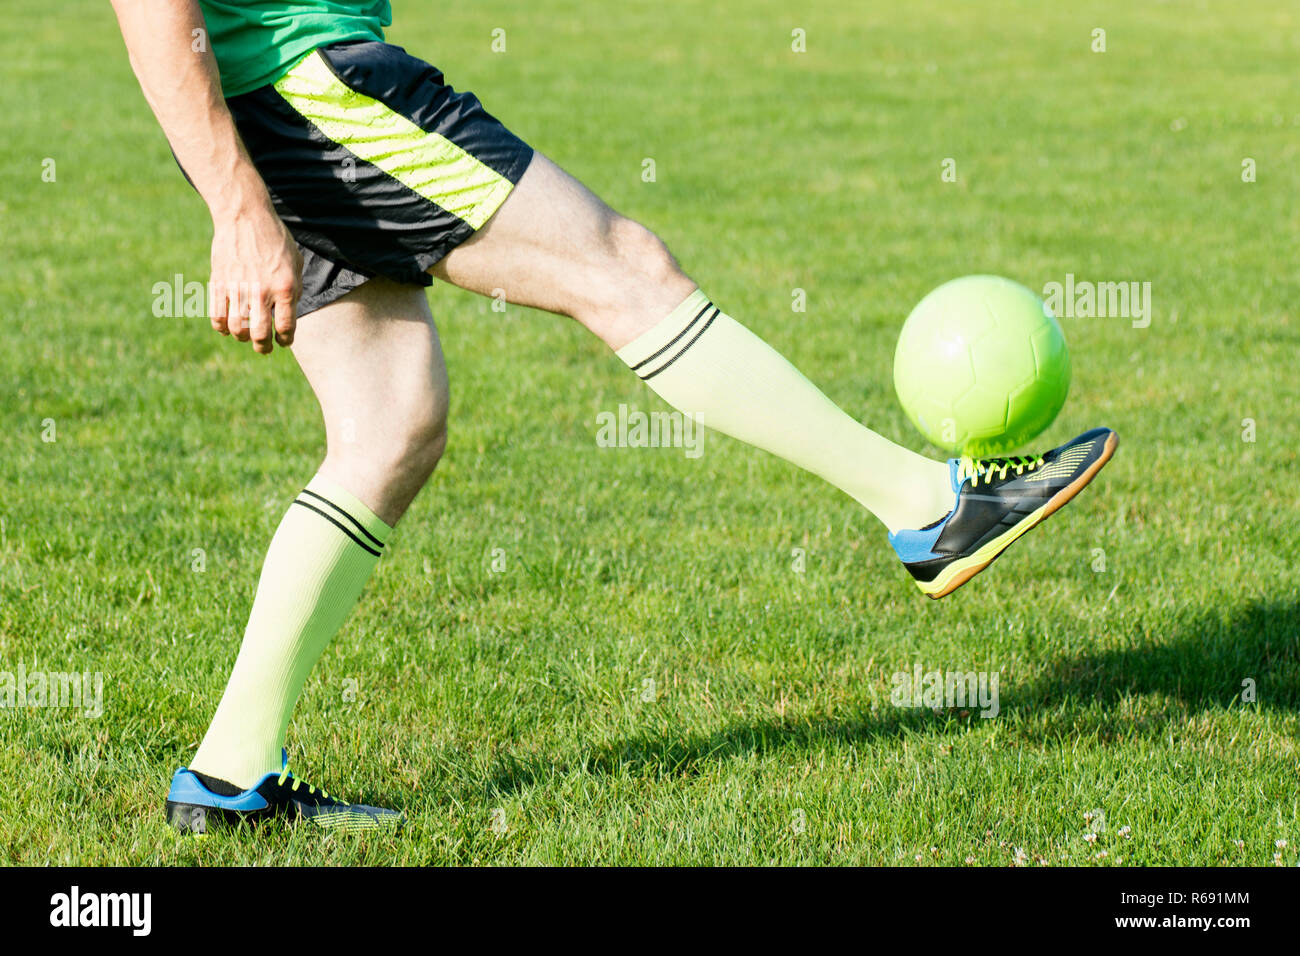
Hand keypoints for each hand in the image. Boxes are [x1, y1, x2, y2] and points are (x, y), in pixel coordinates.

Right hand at [208, 205, 302, 353]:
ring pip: (237, 329)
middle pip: (260, 335)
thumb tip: (288, 314)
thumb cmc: (275, 239)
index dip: (285, 340)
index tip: (283, 341)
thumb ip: (294, 290)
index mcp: (285, 288)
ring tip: (247, 336)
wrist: (245, 216)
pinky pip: (217, 316)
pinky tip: (227, 327)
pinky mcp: (219, 283)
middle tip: (264, 348)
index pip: (286, 327)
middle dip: (263, 347)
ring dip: (243, 337)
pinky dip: (221, 327)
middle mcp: (262, 292)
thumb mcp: (295, 263)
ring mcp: (238, 288)